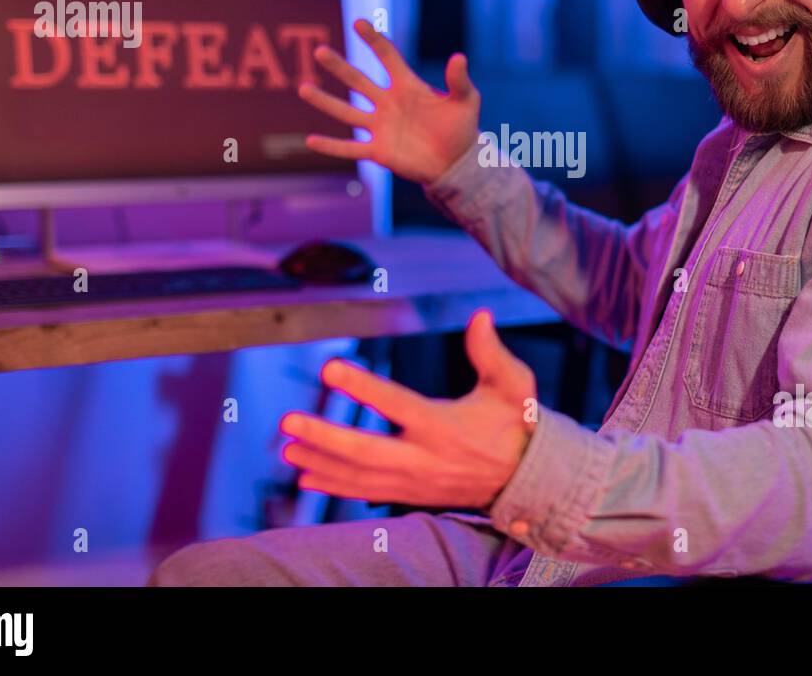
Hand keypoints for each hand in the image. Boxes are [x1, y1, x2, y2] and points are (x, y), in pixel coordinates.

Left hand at [278, 309, 537, 509]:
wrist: (524, 479)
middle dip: (325, 438)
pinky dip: (334, 486)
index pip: (397, 405)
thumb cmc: (515, 425)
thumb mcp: (514, 386)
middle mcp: (426, 458)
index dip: (362, 387)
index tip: (330, 368)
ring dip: (320, 463)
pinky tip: (305, 477)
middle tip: (289, 422)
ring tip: (287, 448)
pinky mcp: (411, 495)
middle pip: (367, 453)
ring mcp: (415, 482)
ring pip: (359, 477)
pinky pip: (365, 493)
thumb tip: (479, 316)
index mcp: (445, 426)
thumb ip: (492, 352)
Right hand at [299, 18, 479, 185]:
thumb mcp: (466, 101)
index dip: (374, 41)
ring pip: (347, 113)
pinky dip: (331, 146)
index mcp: (407, 87)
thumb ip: (459, 81)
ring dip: (325, 102)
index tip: (358, 23)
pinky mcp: (378, 151)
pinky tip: (310, 141)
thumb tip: (459, 57)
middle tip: (320, 51)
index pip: (387, 57)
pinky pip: (350, 149)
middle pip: (358, 81)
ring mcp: (381, 127)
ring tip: (303, 87)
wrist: (457, 163)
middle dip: (340, 67)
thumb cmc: (462, 129)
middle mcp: (388, 103)